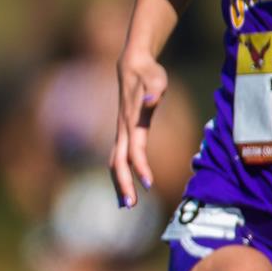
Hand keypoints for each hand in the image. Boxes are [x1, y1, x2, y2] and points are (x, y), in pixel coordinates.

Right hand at [110, 49, 167, 208]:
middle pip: (118, 162)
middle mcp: (123, 130)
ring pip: (114, 162)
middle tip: (131, 205)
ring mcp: (121, 131)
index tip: (149, 184)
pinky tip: (125, 185)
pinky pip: (118, 157)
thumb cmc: (149, 73)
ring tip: (127, 203)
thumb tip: (152, 100)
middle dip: (123, 184)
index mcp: (132, 122)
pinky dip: (120, 173)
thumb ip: (154, 91)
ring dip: (119, 183)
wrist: (132, 65)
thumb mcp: (157, 79)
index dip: (140, 167)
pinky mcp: (123, 132)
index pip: (134, 151)